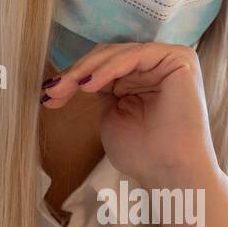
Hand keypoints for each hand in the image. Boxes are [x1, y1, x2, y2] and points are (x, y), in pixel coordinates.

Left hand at [41, 43, 219, 188]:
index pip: (104, 67)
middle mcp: (158, 65)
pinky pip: (135, 56)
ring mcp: (170, 60)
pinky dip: (109, 69)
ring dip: (86, 70)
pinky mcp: (180, 59)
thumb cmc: (144, 153)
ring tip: (65, 89)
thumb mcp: (112, 114)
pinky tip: (88, 85)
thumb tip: (73, 76)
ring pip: (119, 53)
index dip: (74, 78)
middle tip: (51, 90)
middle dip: (76, 73)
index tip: (47, 95)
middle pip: (109, 56)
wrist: (170, 172)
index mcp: (144, 77)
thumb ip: (102, 90)